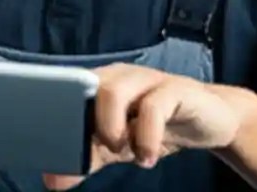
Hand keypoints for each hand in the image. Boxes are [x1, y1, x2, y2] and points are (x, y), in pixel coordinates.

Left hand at [43, 64, 256, 190]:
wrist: (211, 119)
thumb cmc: (154, 127)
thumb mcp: (117, 147)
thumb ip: (86, 160)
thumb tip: (52, 180)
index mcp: (98, 84)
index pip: (64, 89)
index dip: (50, 110)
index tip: (46, 143)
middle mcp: (118, 76)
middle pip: (82, 86)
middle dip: (80, 123)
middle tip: (97, 150)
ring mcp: (147, 79)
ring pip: (113, 91)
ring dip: (111, 128)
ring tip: (124, 153)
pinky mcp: (175, 89)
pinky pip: (154, 106)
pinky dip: (146, 136)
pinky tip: (148, 157)